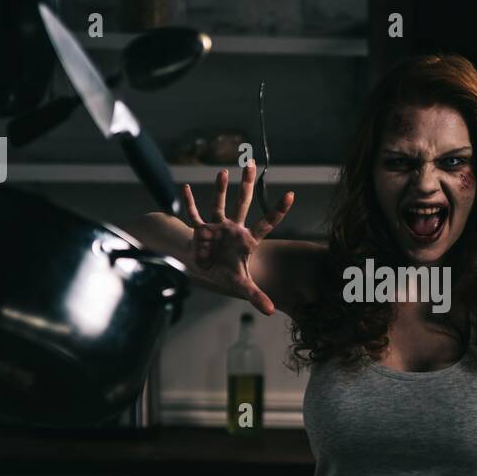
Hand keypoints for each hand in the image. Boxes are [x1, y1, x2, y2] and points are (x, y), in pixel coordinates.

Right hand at [181, 160, 293, 314]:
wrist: (205, 269)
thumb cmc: (226, 273)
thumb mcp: (241, 285)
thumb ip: (257, 296)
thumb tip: (271, 311)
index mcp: (247, 240)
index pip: (267, 223)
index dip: (278, 211)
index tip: (291, 195)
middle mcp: (234, 228)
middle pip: (243, 203)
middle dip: (247, 184)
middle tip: (252, 163)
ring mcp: (217, 227)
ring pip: (219, 204)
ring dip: (220, 188)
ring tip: (224, 171)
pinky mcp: (200, 230)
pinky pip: (194, 215)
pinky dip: (189, 202)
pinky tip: (186, 187)